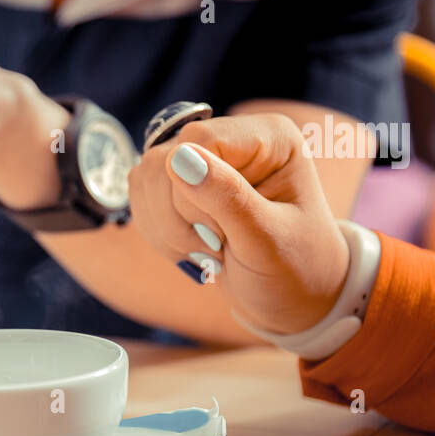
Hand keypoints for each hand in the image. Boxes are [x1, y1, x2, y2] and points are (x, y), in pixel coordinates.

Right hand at [126, 113, 350, 335]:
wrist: (291, 296)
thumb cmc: (294, 268)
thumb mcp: (267, 240)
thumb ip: (228, 199)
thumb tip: (179, 158)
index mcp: (270, 140)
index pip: (199, 140)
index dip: (192, 191)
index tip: (221, 233)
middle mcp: (234, 139)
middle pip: (164, 158)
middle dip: (178, 216)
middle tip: (216, 248)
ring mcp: (203, 159)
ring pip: (146, 177)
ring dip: (166, 228)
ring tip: (207, 250)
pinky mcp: (178, 182)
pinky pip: (140, 195)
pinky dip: (157, 231)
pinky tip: (190, 248)